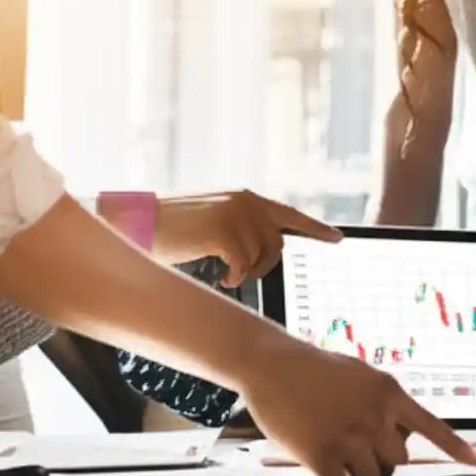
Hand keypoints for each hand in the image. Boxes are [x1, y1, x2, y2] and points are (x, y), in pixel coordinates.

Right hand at [152, 191, 342, 285]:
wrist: (139, 223)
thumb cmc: (173, 228)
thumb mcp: (214, 222)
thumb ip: (243, 229)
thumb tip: (268, 250)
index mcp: (246, 198)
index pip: (289, 214)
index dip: (315, 228)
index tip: (337, 238)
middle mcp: (246, 201)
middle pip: (277, 245)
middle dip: (263, 266)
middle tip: (239, 274)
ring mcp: (237, 214)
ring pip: (261, 258)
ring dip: (246, 272)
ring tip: (224, 272)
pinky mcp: (224, 230)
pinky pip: (244, 265)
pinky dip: (234, 276)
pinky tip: (220, 277)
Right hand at [242, 337, 475, 475]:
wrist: (271, 363)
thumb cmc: (313, 370)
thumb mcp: (361, 376)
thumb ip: (384, 404)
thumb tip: (400, 437)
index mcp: (388, 392)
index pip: (432, 426)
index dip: (458, 448)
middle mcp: (374, 415)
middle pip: (397, 461)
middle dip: (379, 460)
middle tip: (353, 446)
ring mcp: (349, 436)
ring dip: (356, 475)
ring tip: (333, 452)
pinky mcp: (320, 454)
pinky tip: (321, 474)